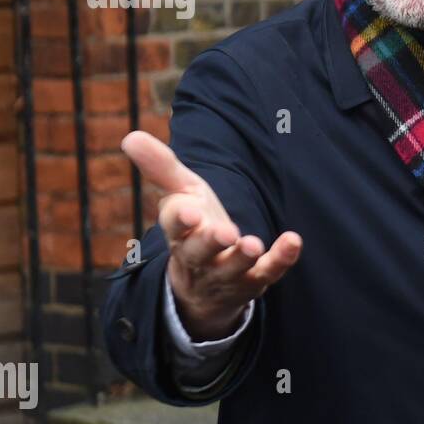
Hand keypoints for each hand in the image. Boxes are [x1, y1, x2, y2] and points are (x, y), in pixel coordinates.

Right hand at [120, 130, 302, 339]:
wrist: (204, 287)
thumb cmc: (193, 228)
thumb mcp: (180, 195)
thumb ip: (161, 167)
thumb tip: (130, 137)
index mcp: (178, 233)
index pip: (174, 226)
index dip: (180, 219)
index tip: (189, 211)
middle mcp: (198, 257)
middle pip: (199, 252)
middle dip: (210, 242)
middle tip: (224, 232)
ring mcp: (226, 273)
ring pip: (231, 269)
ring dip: (241, 257)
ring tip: (253, 244)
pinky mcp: (253, 281)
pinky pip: (267, 273)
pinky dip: (281, 260)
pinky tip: (293, 241)